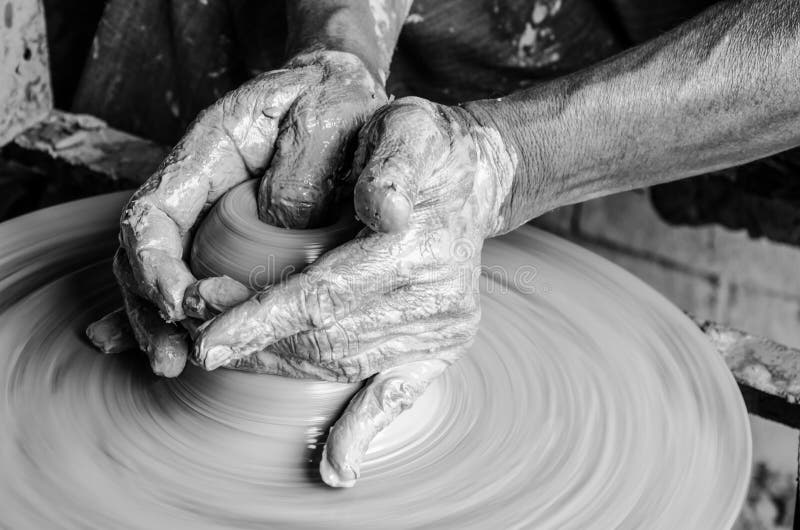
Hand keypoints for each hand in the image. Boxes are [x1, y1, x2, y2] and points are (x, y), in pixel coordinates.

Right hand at [86, 50, 386, 375]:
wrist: (342, 95)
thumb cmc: (336, 101)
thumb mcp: (333, 119)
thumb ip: (309, 169)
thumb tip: (285, 226)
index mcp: (208, 151)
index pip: (155, 212)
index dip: (157, 263)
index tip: (186, 304)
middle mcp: (196, 187)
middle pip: (143, 251)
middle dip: (152, 306)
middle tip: (177, 352)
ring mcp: (208, 214)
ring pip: (162, 272)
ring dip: (162, 321)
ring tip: (172, 363)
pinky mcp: (230, 240)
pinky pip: (195, 278)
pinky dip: (183, 316)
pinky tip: (177, 351)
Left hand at [192, 97, 517, 485]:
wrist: (473, 179)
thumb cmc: (427, 148)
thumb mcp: (409, 129)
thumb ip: (394, 164)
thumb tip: (383, 207)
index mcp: (415, 248)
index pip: (324, 292)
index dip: (263, 318)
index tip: (207, 339)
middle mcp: (431, 298)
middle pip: (323, 337)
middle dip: (254, 343)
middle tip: (193, 336)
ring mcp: (436, 328)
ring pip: (341, 364)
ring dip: (281, 368)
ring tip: (229, 358)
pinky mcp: (440, 345)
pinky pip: (399, 395)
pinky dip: (363, 430)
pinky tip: (335, 467)